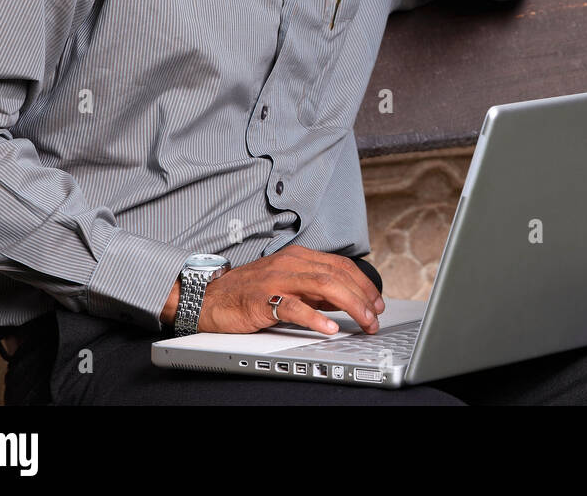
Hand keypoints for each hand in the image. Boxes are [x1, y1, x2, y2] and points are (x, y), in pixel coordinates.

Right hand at [191, 245, 385, 334]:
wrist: (209, 296)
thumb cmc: (249, 292)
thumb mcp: (288, 283)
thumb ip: (315, 290)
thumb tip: (345, 300)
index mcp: (299, 258)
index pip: (341, 265)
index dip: (363, 283)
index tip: (377, 301)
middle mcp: (291, 264)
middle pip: (337, 276)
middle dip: (362, 297)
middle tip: (375, 317)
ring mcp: (276, 280)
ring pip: (323, 286)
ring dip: (349, 305)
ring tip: (364, 321)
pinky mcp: (262, 300)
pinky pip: (293, 307)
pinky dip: (315, 317)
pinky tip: (329, 328)